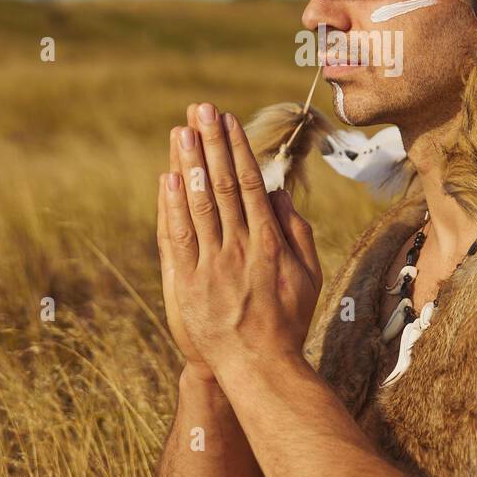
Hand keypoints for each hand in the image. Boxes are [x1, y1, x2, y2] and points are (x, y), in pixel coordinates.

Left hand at [160, 102, 321, 377]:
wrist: (258, 367)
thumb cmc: (287, 320)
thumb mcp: (308, 274)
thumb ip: (295, 230)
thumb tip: (277, 191)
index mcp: (269, 242)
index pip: (249, 183)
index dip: (237, 148)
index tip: (228, 120)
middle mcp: (240, 247)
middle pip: (222, 184)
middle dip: (211, 143)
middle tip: (201, 109)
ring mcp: (212, 265)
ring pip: (198, 203)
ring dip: (189, 163)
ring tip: (183, 130)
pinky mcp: (188, 283)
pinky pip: (177, 236)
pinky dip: (171, 204)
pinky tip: (168, 176)